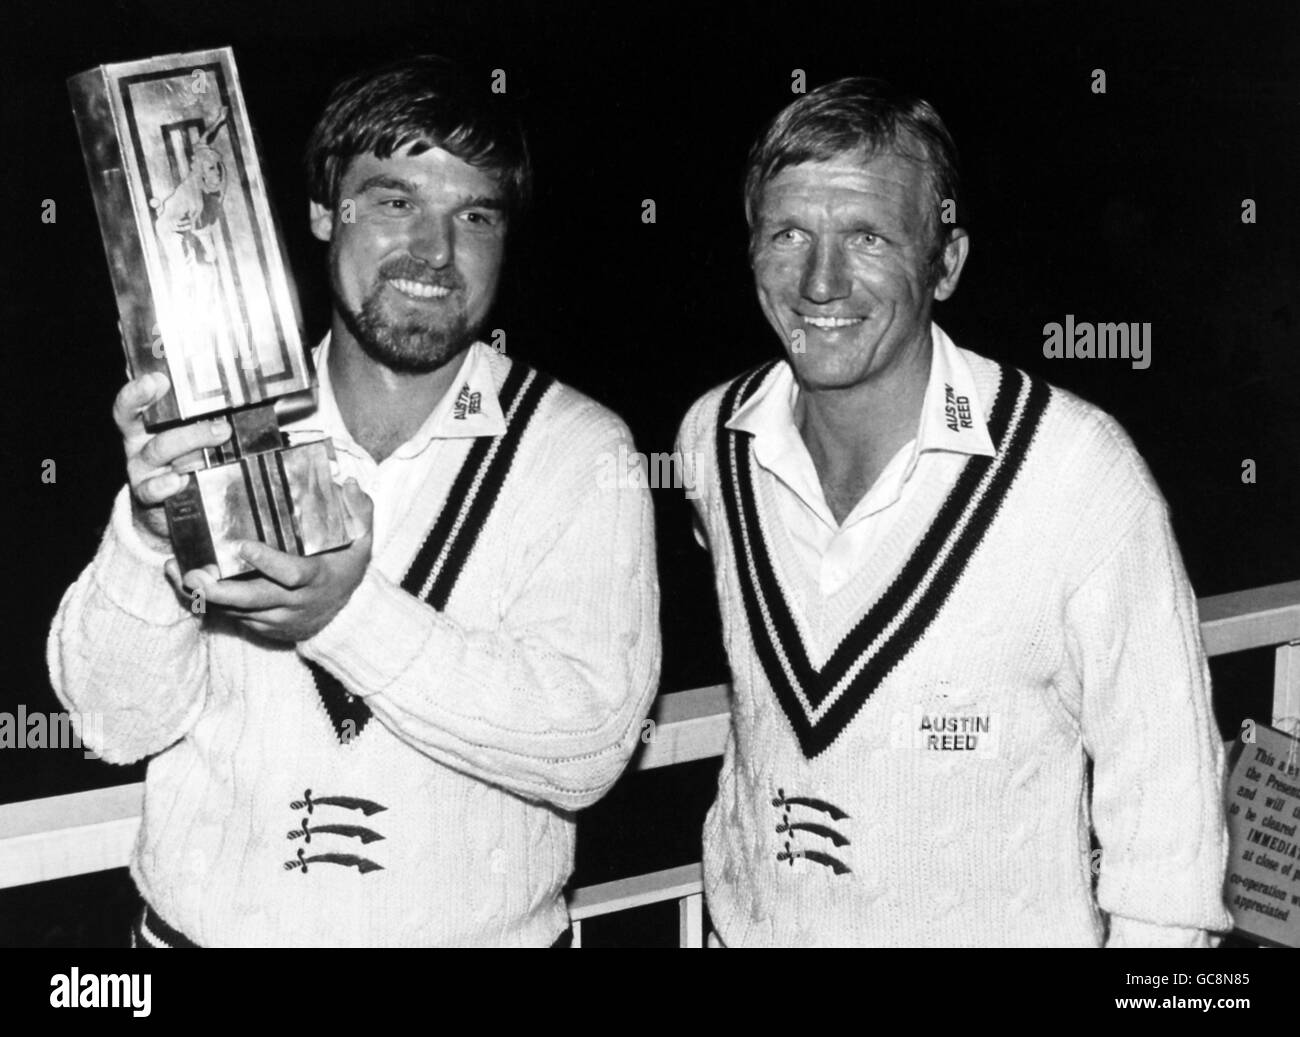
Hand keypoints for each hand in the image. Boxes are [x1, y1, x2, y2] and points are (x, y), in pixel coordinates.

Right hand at [114, 373, 231, 543]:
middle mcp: (138, 444)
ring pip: (159, 451)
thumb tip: (236, 386)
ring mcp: (140, 470)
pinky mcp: (146, 495)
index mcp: (143, 424)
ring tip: (220, 436)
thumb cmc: (183, 460)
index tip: (157, 380)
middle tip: (221, 423)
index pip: (132, 404)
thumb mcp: (185, 436)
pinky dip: (165, 485)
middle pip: (149, 425)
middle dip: (183, 415)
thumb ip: (201, 414)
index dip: (138, 392)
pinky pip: (151, 489)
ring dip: (190, 441)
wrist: (167, 509)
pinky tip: (179, 480)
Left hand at [164, 480, 373, 642]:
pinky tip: (186, 584)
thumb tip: (348, 481)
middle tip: (191, 574)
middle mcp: (295, 602)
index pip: (291, 574)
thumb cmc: (348, 567)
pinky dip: (209, 603)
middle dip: (219, 591)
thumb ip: (359, 510)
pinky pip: (233, 617)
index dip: (267, 562)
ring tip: (177, 573)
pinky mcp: (264, 627)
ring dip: (204, 596)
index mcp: (317, 578)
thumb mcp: (362, 539)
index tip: (241, 545)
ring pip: (236, 611)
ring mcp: (277, 618)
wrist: (347, 616)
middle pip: (253, 600)